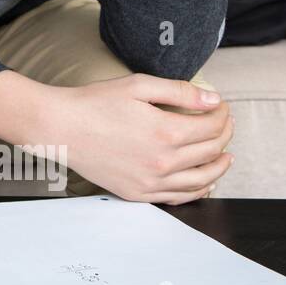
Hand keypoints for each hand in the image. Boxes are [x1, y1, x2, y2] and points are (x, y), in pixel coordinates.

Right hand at [44, 73, 233, 204]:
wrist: (59, 128)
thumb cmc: (93, 103)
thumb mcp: (138, 86)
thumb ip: (180, 92)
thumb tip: (213, 100)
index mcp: (166, 132)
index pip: (212, 126)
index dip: (223, 114)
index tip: (221, 106)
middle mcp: (163, 162)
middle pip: (211, 151)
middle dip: (224, 134)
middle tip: (223, 123)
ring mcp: (150, 182)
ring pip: (202, 180)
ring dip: (219, 166)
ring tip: (225, 156)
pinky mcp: (137, 193)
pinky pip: (178, 198)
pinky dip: (198, 190)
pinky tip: (204, 182)